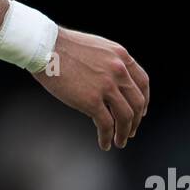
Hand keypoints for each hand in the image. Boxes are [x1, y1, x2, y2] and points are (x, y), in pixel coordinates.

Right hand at [31, 26, 148, 150]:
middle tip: (130, 131)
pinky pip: (106, 125)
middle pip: (137, 102)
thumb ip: (108, 63)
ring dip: (124, 132)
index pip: (142, 82)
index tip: (140, 112)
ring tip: (119, 141)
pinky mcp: (92, 100)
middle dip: (135, 121)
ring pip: (125, 116)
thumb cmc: (62, 46)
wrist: (44, 47)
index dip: (144, 100)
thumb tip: (111, 82)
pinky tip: (104, 143)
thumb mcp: (96, 48)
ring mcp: (106, 86)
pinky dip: (107, 137)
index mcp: (121, 56)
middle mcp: (118, 70)